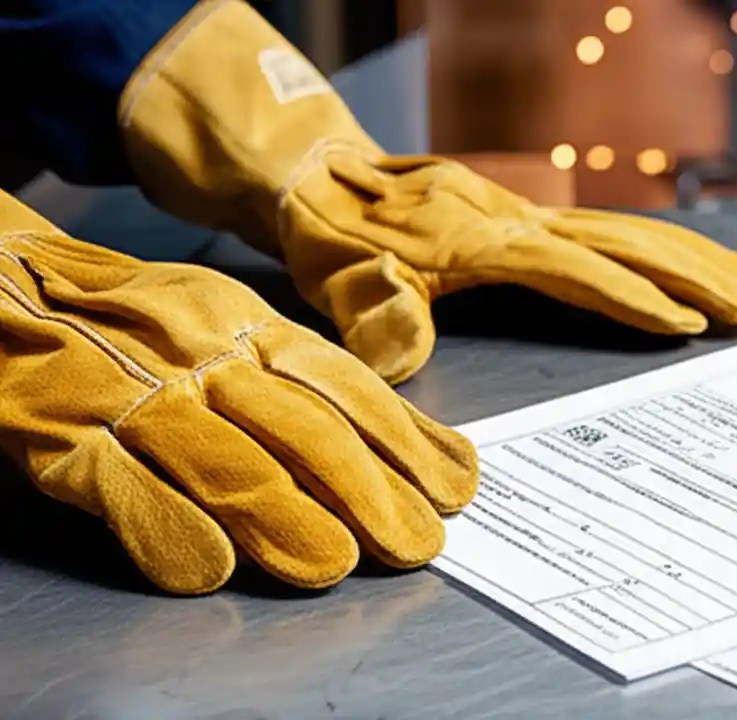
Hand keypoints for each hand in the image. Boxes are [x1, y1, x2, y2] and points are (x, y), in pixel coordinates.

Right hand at [0, 191, 477, 593]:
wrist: (13, 277)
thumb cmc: (147, 319)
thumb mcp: (239, 327)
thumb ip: (315, 381)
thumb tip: (417, 441)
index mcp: (250, 326)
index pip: (346, 388)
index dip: (404, 442)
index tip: (454, 490)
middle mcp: (201, 353)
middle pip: (300, 428)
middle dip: (367, 491)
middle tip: (415, 544)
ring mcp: (130, 389)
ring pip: (221, 456)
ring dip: (282, 515)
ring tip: (333, 565)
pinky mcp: (59, 428)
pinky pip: (117, 480)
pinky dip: (167, 525)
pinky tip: (210, 567)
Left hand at [283, 151, 736, 382]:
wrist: (318, 172)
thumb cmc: (329, 235)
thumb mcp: (337, 278)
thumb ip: (375, 313)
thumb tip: (404, 352)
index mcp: (483, 243)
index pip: (574, 272)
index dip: (631, 298)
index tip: (689, 324)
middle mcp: (520, 222)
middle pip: (625, 244)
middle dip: (697, 275)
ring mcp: (530, 214)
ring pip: (629, 232)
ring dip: (696, 258)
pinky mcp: (531, 217)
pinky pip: (610, 231)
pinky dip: (662, 247)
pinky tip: (697, 262)